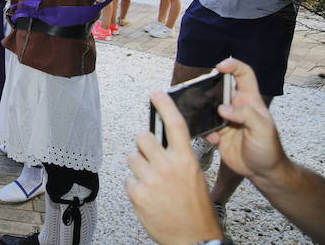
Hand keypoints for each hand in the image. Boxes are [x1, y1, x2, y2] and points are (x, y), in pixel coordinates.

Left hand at [126, 90, 222, 243]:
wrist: (194, 239)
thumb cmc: (195, 208)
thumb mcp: (194, 176)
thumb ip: (178, 158)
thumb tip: (162, 145)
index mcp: (186, 159)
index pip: (175, 124)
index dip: (165, 105)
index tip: (155, 93)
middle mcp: (168, 165)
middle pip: (142, 137)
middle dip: (144, 147)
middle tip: (151, 159)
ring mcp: (151, 179)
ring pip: (132, 157)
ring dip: (139, 167)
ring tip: (152, 183)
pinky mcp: (138, 193)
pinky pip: (128, 180)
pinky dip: (136, 188)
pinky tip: (149, 198)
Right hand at [205, 59, 287, 184]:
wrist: (263, 172)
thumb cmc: (269, 149)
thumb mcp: (263, 129)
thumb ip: (246, 115)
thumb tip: (222, 108)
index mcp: (250, 100)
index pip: (244, 74)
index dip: (233, 66)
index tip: (219, 67)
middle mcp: (236, 106)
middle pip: (219, 87)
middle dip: (206, 87)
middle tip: (197, 92)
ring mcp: (225, 119)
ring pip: (207, 106)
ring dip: (201, 109)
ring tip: (197, 115)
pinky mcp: (217, 133)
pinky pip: (204, 126)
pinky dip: (203, 130)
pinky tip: (212, 140)